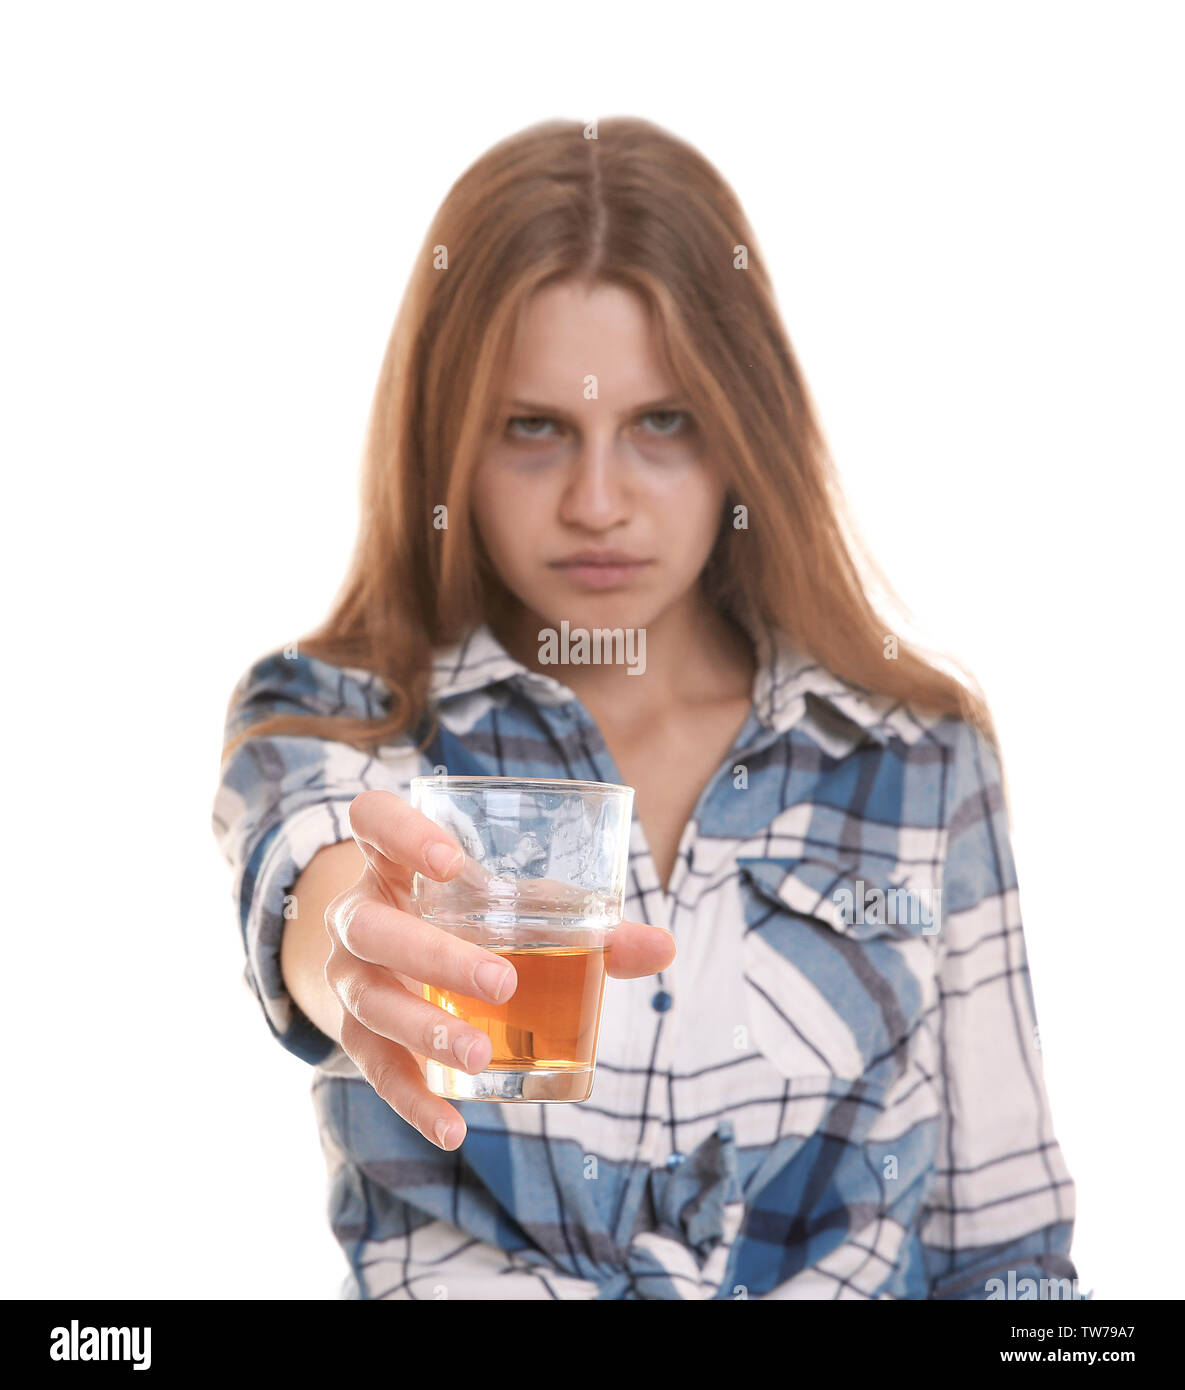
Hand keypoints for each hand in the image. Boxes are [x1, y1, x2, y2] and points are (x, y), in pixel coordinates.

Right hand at [324, 789, 675, 1150]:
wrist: (389, 964)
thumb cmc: (469, 920)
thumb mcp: (516, 909)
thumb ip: (583, 924)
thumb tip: (662, 946)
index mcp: (393, 861)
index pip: (375, 822)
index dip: (404, 834)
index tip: (452, 861)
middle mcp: (358, 913)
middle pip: (374, 926)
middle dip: (436, 955)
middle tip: (503, 982)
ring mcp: (348, 975)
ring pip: (371, 1001)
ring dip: (426, 1029)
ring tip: (480, 1054)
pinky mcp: (353, 1034)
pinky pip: (376, 1069)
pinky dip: (414, 1101)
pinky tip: (454, 1128)